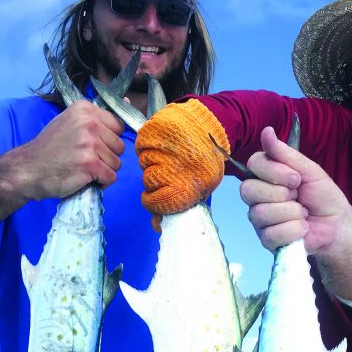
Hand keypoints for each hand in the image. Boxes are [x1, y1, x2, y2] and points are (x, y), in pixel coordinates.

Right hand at [5, 100, 125, 200]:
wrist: (28, 169)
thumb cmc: (50, 148)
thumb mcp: (70, 122)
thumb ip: (96, 116)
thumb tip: (129, 100)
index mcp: (85, 109)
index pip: (118, 125)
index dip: (108, 140)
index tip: (92, 145)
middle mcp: (88, 122)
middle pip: (119, 146)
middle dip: (106, 157)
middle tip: (84, 158)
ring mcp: (89, 143)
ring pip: (117, 163)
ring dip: (103, 171)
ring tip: (83, 168)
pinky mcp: (89, 163)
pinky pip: (111, 177)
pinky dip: (101, 183)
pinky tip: (84, 178)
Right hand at [136, 99, 228, 215]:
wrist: (210, 127)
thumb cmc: (206, 161)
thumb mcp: (201, 188)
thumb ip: (178, 205)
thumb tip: (156, 224)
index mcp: (185, 189)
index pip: (156, 204)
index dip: (152, 203)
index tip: (153, 198)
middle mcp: (169, 172)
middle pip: (148, 183)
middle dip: (155, 180)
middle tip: (168, 170)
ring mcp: (159, 151)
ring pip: (144, 164)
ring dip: (152, 161)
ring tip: (169, 154)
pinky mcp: (151, 133)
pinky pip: (141, 146)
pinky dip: (147, 146)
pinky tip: (162, 145)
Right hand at [240, 126, 351, 253]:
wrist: (337, 225)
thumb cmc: (323, 196)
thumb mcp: (308, 170)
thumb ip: (285, 153)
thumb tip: (267, 131)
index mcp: (266, 176)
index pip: (253, 165)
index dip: (274, 171)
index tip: (296, 178)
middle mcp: (257, 197)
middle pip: (248, 190)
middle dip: (282, 194)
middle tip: (299, 197)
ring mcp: (260, 219)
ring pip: (260, 213)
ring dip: (292, 213)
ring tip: (303, 214)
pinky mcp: (267, 240)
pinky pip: (271, 234)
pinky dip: (294, 230)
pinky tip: (303, 228)